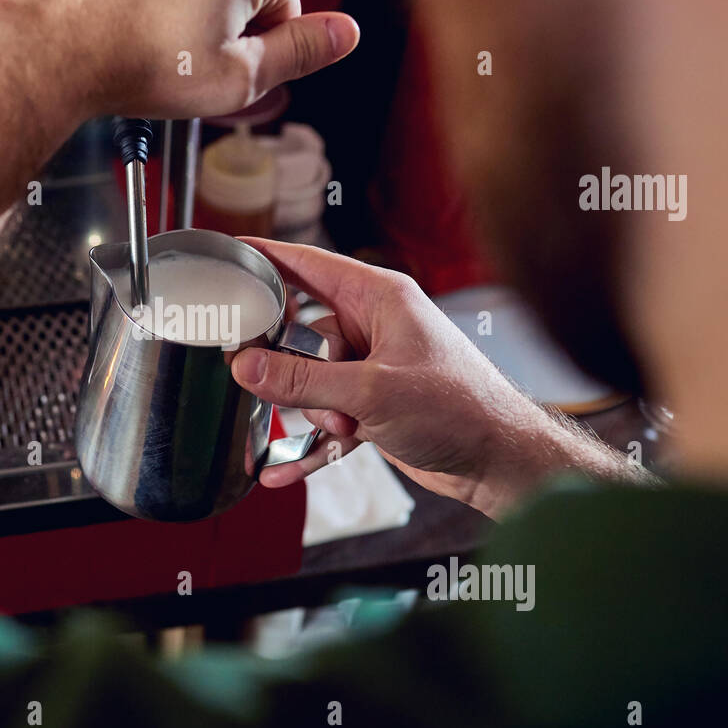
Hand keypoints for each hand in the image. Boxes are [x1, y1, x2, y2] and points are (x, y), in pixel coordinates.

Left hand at [0, 0, 359, 118]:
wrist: (56, 47)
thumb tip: (344, 34)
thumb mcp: (239, 78)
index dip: (256, 49)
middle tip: (184, 57)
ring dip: (186, 2)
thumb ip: (301, 51)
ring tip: (154, 40)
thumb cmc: (137, 63)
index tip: (222, 64)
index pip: (284, 9)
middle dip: (222, 21)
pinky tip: (132, 18)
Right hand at [230, 239, 644, 518]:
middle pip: (301, 337)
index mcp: (379, 298)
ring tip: (345, 429)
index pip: (309, 266)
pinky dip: (310, 446)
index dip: (266, 260)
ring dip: (316, 414)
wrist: (499, 459)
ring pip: (311, 384)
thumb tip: (243, 366)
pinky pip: (325, 421)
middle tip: (291, 392)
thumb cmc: (458, 407)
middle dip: (295, 373)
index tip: (228, 256)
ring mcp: (373, 368)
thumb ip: (303, 381)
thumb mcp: (370, 392)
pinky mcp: (373, 407)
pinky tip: (281, 472)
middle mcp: (375, 326)